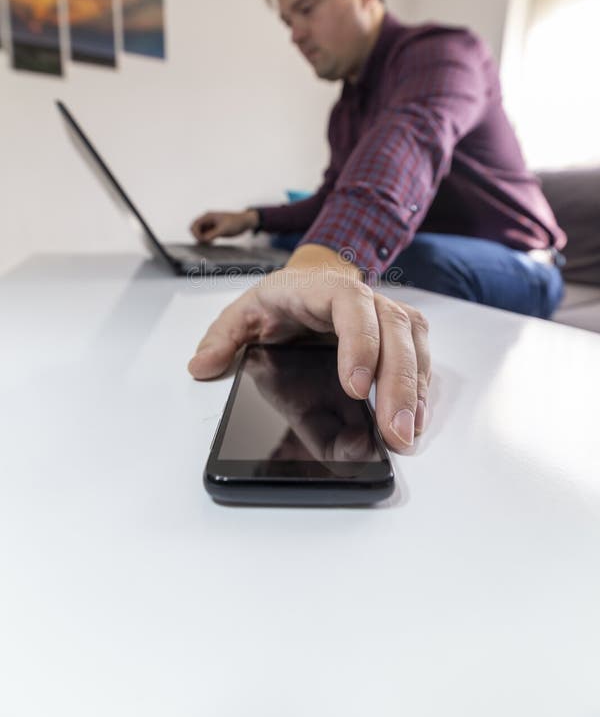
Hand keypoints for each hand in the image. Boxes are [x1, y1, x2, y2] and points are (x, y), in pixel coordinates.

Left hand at [188, 264, 430, 451]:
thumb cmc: (281, 302)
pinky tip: (415, 419)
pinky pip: (421, 357)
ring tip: (406, 432)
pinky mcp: (400, 336)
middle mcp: (364, 297)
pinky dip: (421, 389)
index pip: (351, 304)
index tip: (355, 386)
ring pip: (414, 343)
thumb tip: (201, 365)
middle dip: (397, 382)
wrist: (307, 286)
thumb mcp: (245, 314)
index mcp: (322, 287)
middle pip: (394, 329)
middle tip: (392, 429)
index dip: (359, 343)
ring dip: (414, 389)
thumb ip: (223, 338)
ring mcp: (386, 315)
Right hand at [189, 209, 258, 242]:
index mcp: (208, 216)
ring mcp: (211, 225)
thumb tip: (203, 240)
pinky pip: (206, 236)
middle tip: (206, 242)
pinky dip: (206, 240)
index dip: (196, 234)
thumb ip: (213, 234)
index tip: (203, 240)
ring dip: (202, 239)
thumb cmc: (235, 223)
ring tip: (210, 243)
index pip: (194, 225)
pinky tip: (212, 243)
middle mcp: (207, 220)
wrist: (245, 222)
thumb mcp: (224, 229)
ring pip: (200, 233)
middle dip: (198, 237)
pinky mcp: (215, 230)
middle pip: (195, 229)